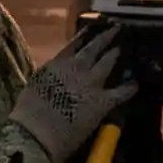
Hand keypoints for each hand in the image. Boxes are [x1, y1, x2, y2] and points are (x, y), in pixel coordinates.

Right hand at [9, 26, 138, 162]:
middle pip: (95, 48)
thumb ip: (50, 74)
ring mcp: (92, 83)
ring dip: (116, 54)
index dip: (86, 35)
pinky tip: (135, 83)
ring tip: (124, 47)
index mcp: (58, 63)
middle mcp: (77, 67)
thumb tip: (57, 71)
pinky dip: (130, 87)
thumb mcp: (35, 84)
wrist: (36, 134)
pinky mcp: (103, 101)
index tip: (95, 28)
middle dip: (107, 37)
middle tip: (117, 29)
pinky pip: (121, 91)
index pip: (75, 43)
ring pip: (109, 62)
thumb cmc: (28, 114)